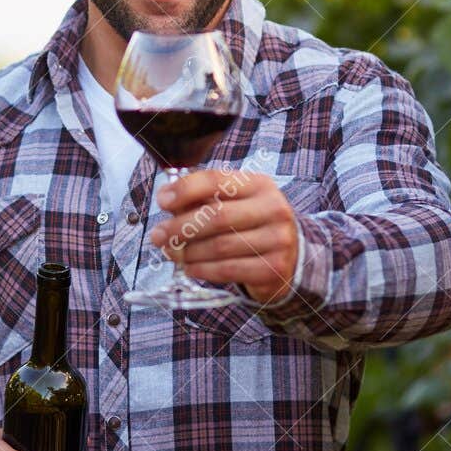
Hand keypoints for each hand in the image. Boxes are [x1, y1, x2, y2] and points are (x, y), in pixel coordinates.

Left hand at [147, 168, 298, 303]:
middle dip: (180, 227)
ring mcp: (277, 240)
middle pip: (216, 216)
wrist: (293, 257)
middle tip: (157, 235)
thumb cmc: (252, 225)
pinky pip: (228, 270)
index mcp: (260, 185)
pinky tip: (190, 268)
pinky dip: (203, 270)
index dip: (185, 189)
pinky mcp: (274, 268)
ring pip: (220, 246)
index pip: (217, 180)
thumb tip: (167, 199)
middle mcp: (273, 208)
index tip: (162, 200)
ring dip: (188, 252)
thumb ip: (203, 199)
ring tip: (171, 253)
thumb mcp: (235, 204)